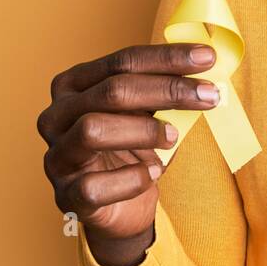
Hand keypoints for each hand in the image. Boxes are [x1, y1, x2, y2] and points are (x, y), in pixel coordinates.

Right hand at [36, 43, 220, 265]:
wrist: (121, 208)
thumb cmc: (133, 150)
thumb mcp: (148, 114)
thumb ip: (165, 91)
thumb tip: (205, 72)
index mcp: (74, 85)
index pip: (122, 61)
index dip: (167, 58)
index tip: (208, 57)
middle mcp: (57, 116)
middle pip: (112, 92)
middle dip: (167, 90)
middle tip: (209, 95)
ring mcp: (57, 156)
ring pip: (93, 130)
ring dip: (144, 131)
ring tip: (174, 137)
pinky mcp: (67, 195)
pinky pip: (95, 185)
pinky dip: (132, 179)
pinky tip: (154, 174)